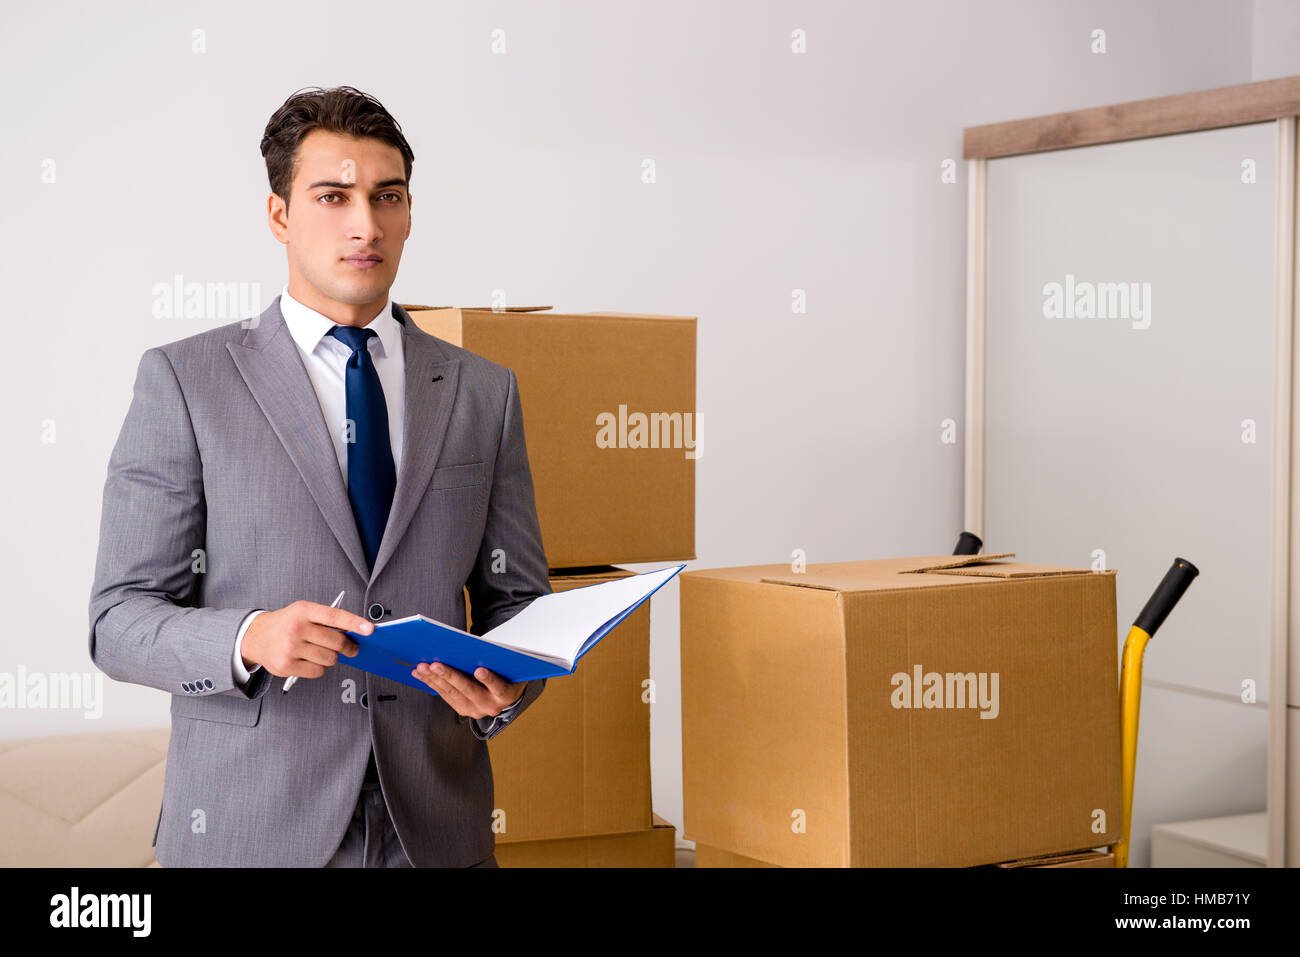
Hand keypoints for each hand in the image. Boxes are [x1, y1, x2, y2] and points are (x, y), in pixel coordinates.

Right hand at [241, 599, 367, 677]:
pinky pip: (318, 671)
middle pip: (336, 642)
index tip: (369, 629)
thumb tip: (355, 633)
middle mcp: (296, 628)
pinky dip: (319, 668)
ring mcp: (290, 648)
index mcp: (303, 610)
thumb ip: (326, 620)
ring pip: (330, 659)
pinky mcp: (286, 666)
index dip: (354, 623)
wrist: (256, 636)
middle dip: (348, 647)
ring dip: (331, 657)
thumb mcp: (303, 612)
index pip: (334, 616)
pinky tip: (310, 660)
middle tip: (350, 648)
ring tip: (320, 651)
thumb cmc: (286, 623)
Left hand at [411, 662, 524, 718]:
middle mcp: (491, 705)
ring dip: (435, 679)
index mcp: (506, 694)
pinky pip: (445, 696)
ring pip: (453, 694)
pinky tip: (422, 674)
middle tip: (436, 665)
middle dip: (450, 676)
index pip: (498, 687)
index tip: (480, 670)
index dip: (489, 679)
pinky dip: (432, 683)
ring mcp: (475, 710)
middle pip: (469, 690)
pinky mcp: (463, 710)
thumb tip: (471, 648)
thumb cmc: (506, 674)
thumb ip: (495, 660)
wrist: (506, 695)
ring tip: (423, 667)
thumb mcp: (507, 667)